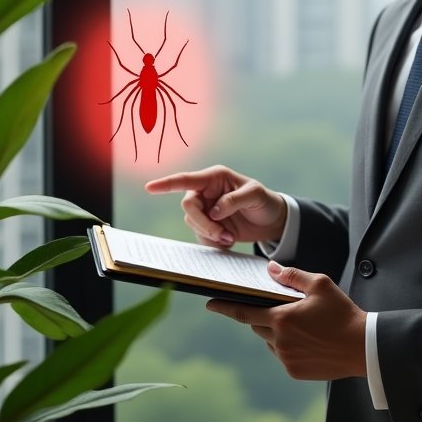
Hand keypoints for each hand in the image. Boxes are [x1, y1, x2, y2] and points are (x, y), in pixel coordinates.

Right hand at [145, 164, 287, 247]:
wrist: (271, 221)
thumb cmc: (264, 200)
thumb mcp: (255, 195)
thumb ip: (233, 200)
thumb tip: (213, 211)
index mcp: (214, 178)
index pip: (186, 180)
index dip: (166, 184)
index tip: (149, 188)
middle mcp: (205, 192)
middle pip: (189, 208)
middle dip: (204, 224)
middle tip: (224, 235)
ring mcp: (205, 210)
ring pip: (193, 224)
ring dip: (210, 235)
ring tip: (231, 239)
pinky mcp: (208, 226)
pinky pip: (200, 236)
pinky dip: (213, 243)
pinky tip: (229, 241)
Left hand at [207, 261, 367, 380]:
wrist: (363, 347)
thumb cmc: (343, 313)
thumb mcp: (320, 285)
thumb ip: (292, 276)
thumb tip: (271, 268)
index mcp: (281, 318)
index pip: (243, 311)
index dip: (224, 307)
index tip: (209, 303)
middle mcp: (279, 341)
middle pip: (257, 325)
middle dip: (262, 315)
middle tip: (280, 308)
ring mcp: (285, 358)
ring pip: (269, 341)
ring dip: (275, 332)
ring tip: (301, 325)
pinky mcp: (294, 371)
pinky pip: (281, 355)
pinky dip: (287, 346)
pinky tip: (307, 341)